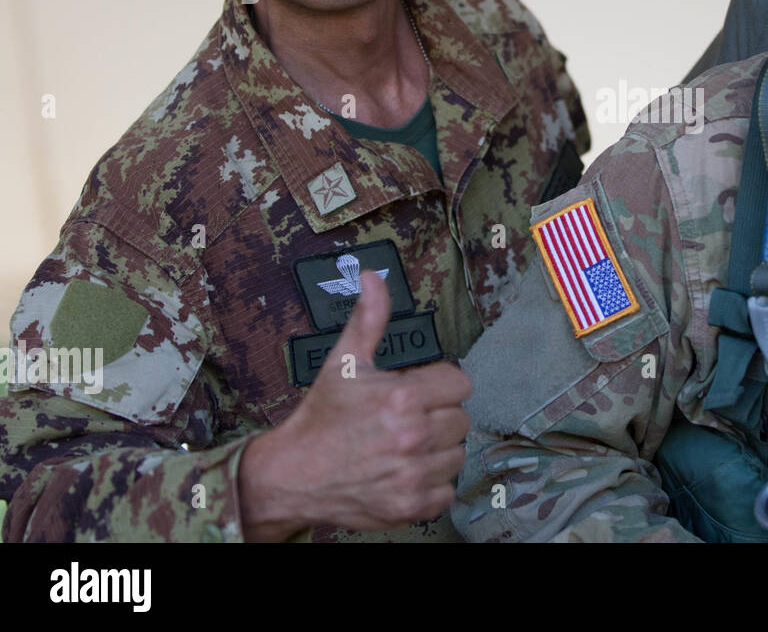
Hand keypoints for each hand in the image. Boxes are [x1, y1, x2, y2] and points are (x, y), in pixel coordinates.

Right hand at [239, 271, 471, 539]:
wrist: (292, 476)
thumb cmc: (321, 418)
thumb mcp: (343, 361)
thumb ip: (368, 318)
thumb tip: (374, 278)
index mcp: (403, 397)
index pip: (459, 384)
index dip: (438, 385)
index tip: (416, 392)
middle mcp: (413, 437)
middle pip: (461, 419)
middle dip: (437, 416)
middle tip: (406, 420)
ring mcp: (413, 475)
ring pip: (456, 455)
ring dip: (437, 451)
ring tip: (404, 446)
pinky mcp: (411, 506)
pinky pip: (446, 491)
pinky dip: (431, 485)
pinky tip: (404, 471)